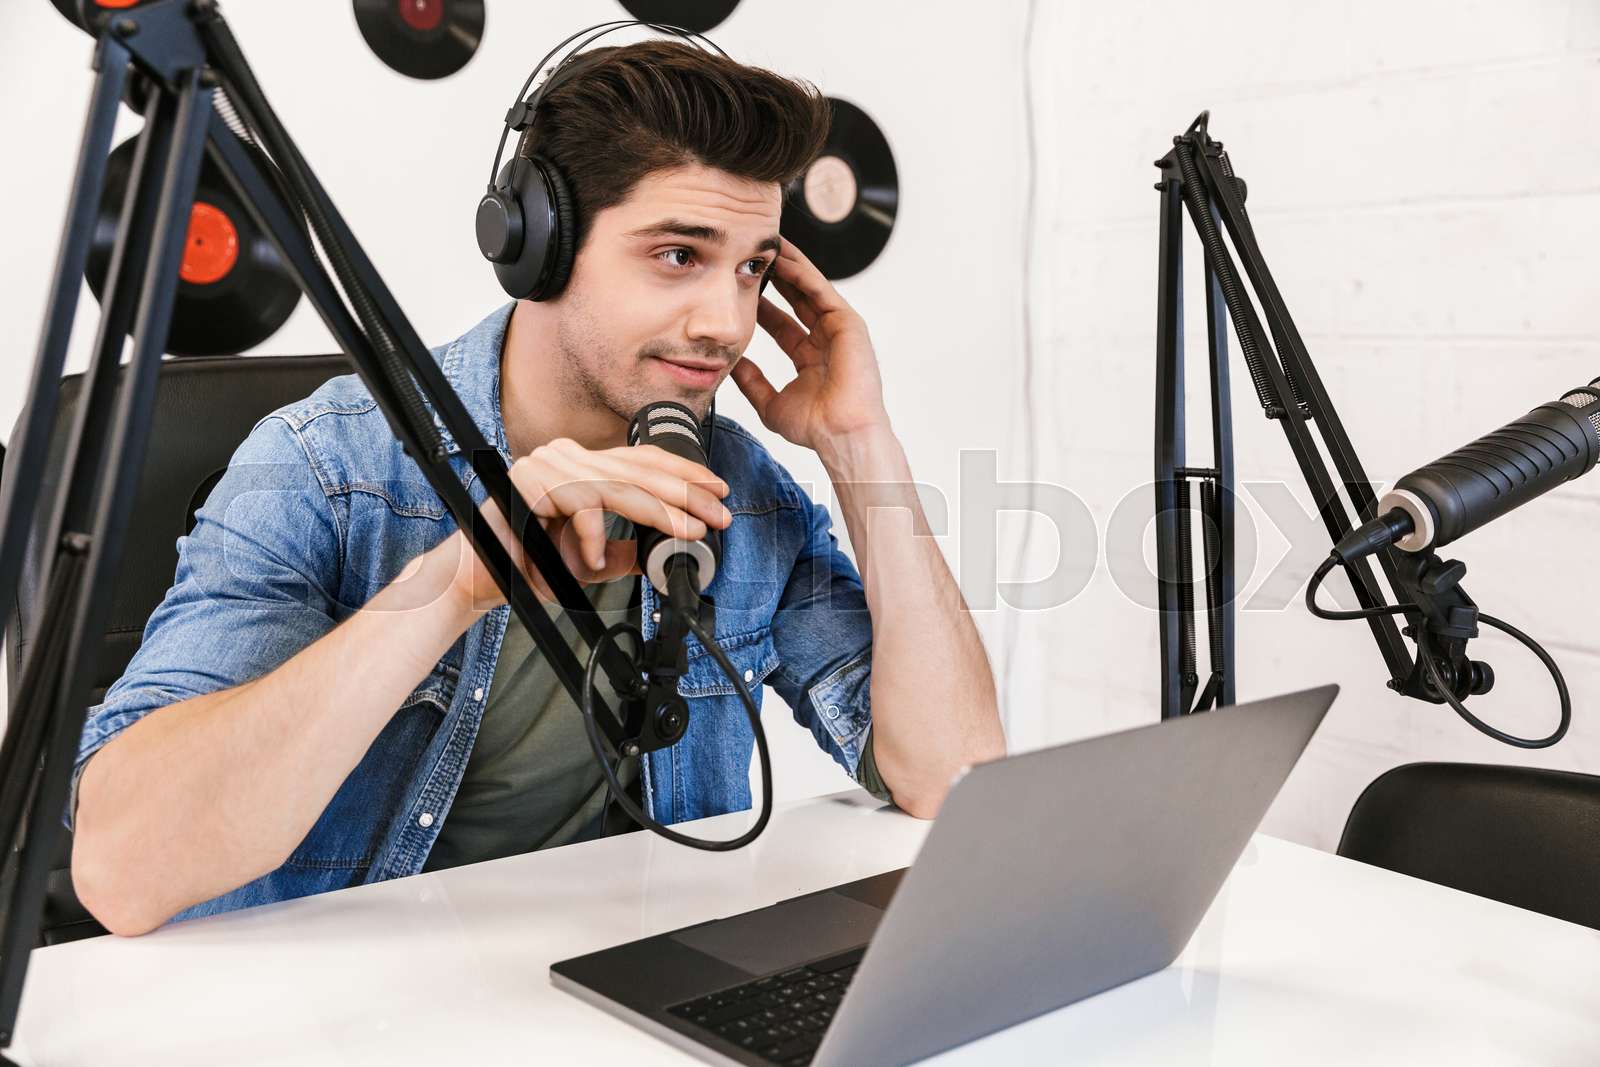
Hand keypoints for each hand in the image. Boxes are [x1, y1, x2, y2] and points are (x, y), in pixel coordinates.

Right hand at [426, 438, 731, 614]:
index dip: (684, 474)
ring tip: (687, 532)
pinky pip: (579, 506)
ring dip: (659, 512)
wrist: (479, 577)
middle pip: (639, 468)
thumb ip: (626, 550)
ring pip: (618, 485)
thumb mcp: (591, 558)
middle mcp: (567, 458)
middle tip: (718, 514)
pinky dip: (593, 537)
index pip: (642, 460)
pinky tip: (596, 560)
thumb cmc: (530, 563)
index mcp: (582, 466)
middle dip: (686, 493)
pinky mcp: (530, 484)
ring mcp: (547, 466)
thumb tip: (668, 550)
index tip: (718, 492)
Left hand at [734, 236, 889, 452]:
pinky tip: (785, 259)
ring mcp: (838, 330)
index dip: (763, 305)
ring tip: (768, 245)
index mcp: (810, 358)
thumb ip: (752, 382)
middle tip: (753, 257)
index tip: (741, 290)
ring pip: (810, 289)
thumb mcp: (770, 402)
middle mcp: (826, 341)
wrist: (840, 434)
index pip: (782, 323)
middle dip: (776, 277)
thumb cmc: (815, 427)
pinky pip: (822, 291)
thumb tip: (731, 364)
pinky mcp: (849, 323)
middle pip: (797, 300)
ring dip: (790, 266)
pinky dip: (803, 274)